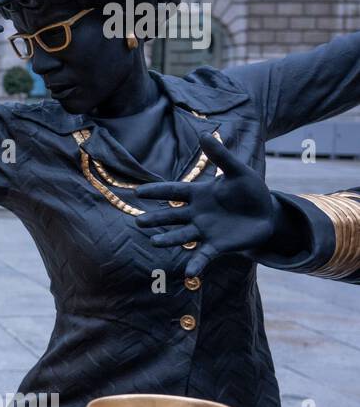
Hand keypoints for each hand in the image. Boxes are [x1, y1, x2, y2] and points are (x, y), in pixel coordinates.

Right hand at [135, 135, 276, 276]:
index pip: (174, 191)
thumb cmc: (250, 190)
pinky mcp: (217, 246)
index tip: (137, 192)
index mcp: (199, 194)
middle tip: (139, 222)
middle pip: (172, 216)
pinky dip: (196, 264)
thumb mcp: (238, 171)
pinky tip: (188, 272)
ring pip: (182, 235)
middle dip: (156, 219)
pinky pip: (203, 255)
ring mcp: (205, 231)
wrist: (267, 215)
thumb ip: (220, 156)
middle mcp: (197, 213)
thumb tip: (203, 134)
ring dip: (169, 239)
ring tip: (154, 241)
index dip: (157, 191)